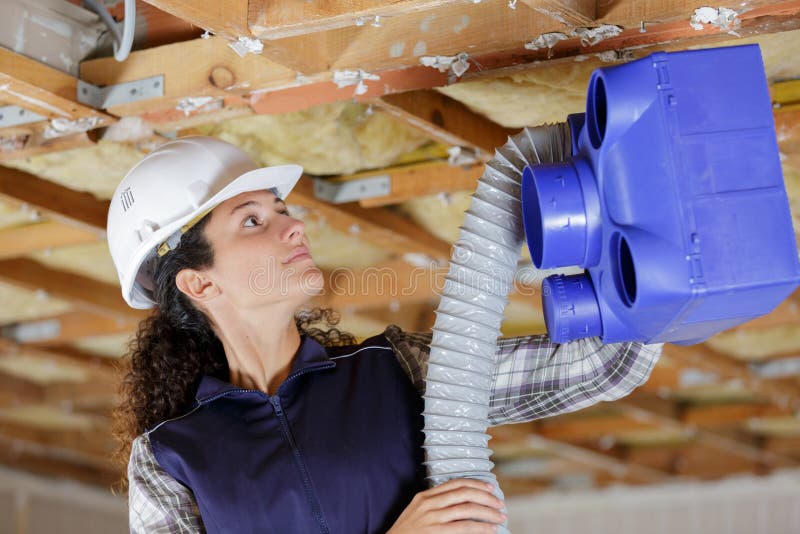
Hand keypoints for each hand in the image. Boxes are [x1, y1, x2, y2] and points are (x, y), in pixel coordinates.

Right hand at [387, 478, 505, 533]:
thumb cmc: (407, 533)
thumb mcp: (417, 513)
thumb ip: (434, 505)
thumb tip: (460, 503)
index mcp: (424, 497)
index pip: (455, 483)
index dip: (476, 484)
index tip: (490, 488)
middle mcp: (428, 504)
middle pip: (464, 494)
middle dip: (486, 497)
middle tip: (500, 504)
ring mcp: (432, 518)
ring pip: (467, 509)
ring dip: (487, 512)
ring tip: (500, 517)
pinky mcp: (436, 532)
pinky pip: (464, 527)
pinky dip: (480, 527)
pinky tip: (490, 529)